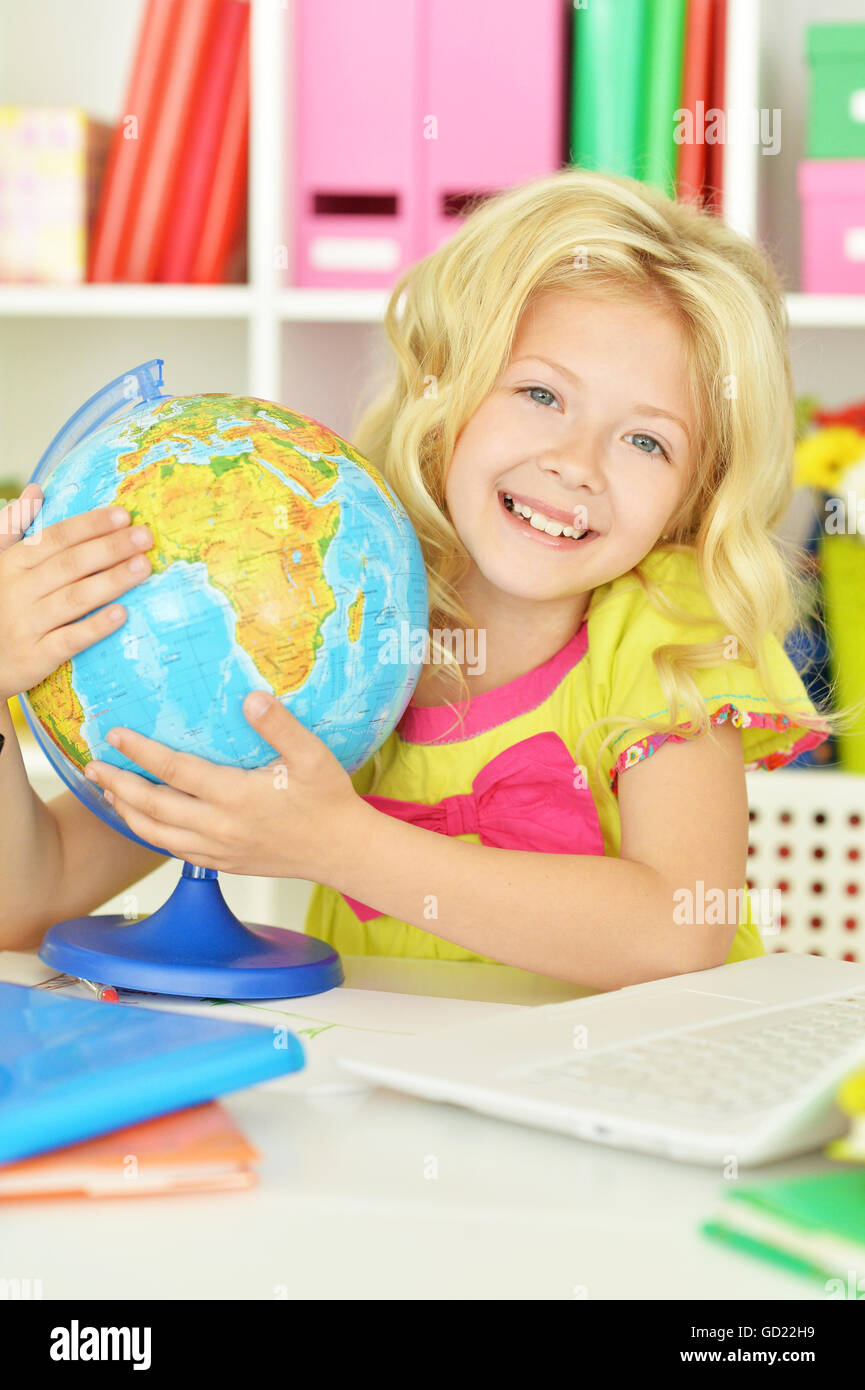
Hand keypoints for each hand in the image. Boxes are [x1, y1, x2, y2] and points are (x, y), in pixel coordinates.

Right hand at [0, 486, 153, 702]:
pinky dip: (95, 626)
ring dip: (111, 581)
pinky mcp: (36, 657)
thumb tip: (34, 490)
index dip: (90, 525)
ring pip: (74, 598)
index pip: (54, 538)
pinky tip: (122, 614)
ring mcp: (27, 625)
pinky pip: (69, 640)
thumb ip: (12, 529)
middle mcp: (18, 591)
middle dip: (110, 548)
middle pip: (70, 564)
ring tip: (144, 567)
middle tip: (145, 537)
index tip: (124, 515)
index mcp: (11, 565)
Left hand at [83, 691, 361, 879]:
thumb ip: (280, 726)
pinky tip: (143, 821)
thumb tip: (250, 698)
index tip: (116, 734)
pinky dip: (150, 834)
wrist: (342, 851)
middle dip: (118, 784)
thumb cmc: (328, 800)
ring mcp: (219, 849)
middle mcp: (220, 827)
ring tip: (106, 792)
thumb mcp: (313, 756)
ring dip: (127, 812)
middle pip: (153, 806)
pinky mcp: (224, 863)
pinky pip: (175, 850)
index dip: (141, 752)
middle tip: (92, 766)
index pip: (175, 771)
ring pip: (157, 833)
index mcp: (236, 797)